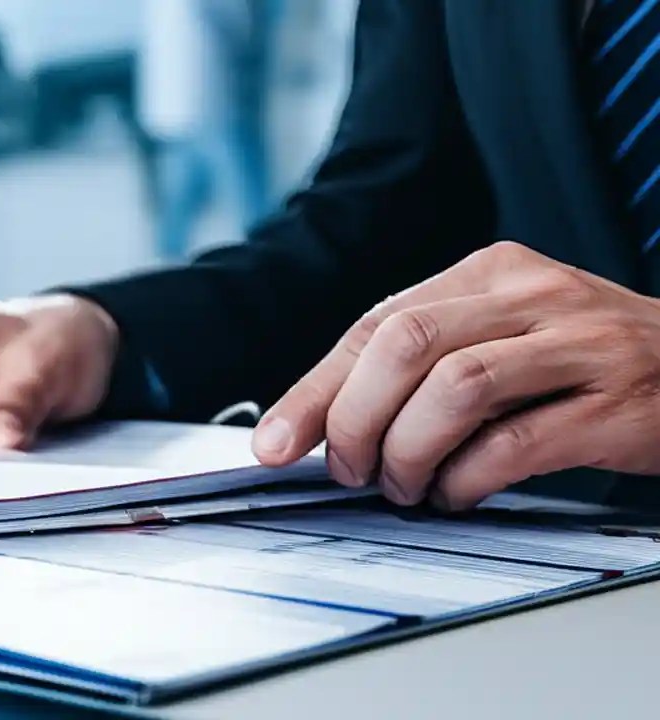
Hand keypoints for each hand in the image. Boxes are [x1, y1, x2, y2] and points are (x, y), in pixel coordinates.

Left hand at [252, 241, 659, 509]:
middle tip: (348, 469)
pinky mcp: (615, 404)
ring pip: (454, 387)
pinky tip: (456, 494)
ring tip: (403, 485)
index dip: (316, 388)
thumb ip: (426, 361)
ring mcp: (578, 345)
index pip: (376, 325)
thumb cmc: (584, 359)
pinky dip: (465, 479)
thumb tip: (326, 422)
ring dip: (407, 451)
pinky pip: (513, 445)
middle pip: (405, 344)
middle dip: (353, 419)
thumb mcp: (504, 333)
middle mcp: (531, 295)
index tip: (277, 440)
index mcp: (488, 272)